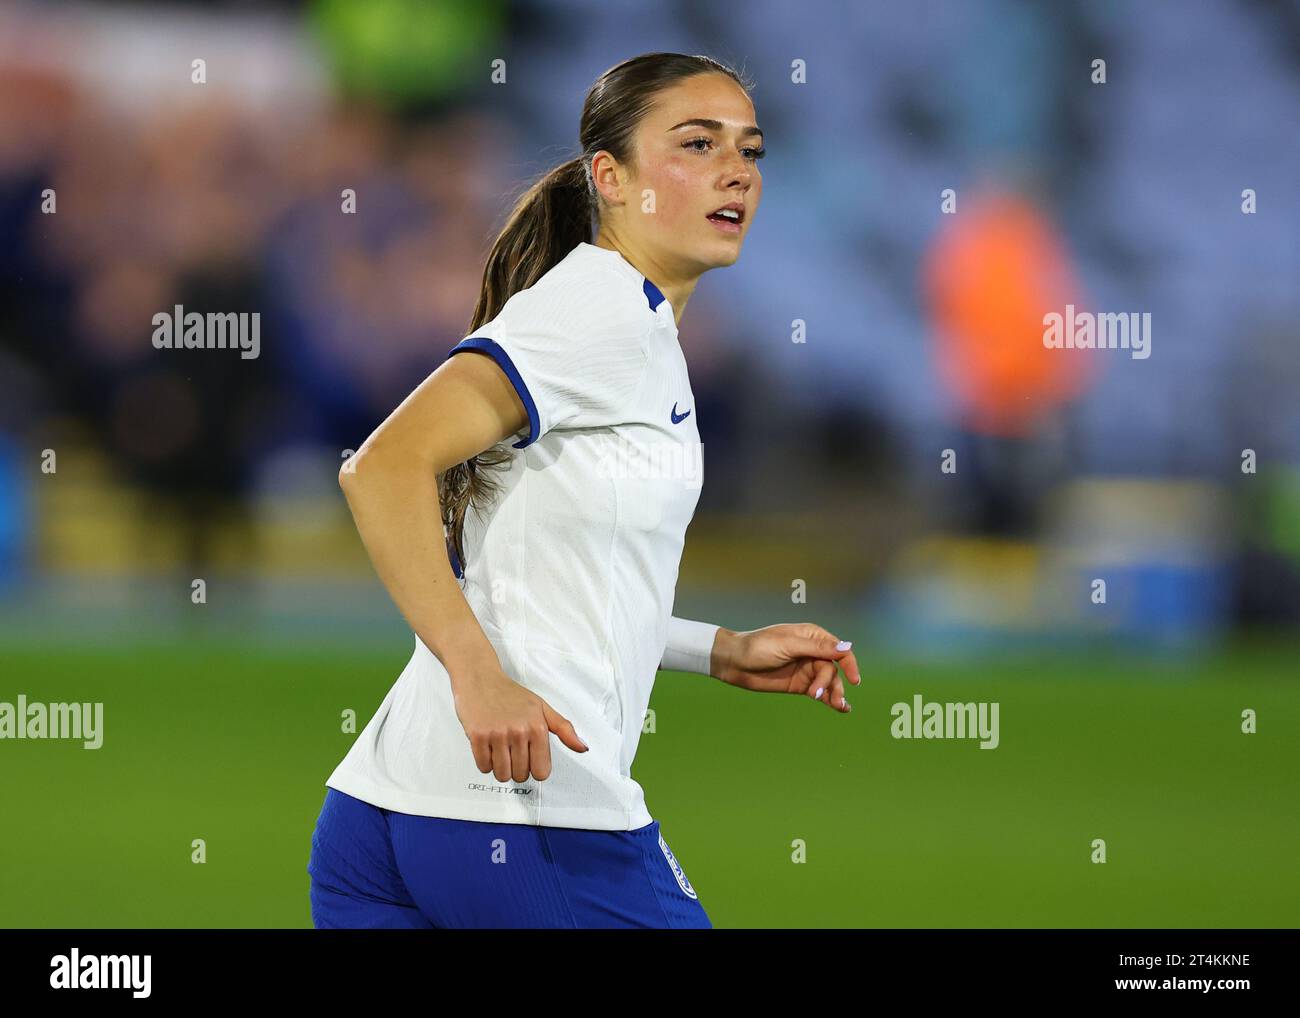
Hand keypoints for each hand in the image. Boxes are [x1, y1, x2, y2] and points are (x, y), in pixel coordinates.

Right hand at [450, 662, 588, 781]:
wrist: (481, 679)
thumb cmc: (510, 694)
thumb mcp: (542, 708)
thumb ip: (564, 729)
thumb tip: (582, 747)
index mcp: (537, 727)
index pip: (541, 771)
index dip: (535, 769)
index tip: (530, 761)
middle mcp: (518, 731)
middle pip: (521, 775)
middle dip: (516, 768)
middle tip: (512, 752)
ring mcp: (497, 734)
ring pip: (502, 774)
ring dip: (500, 768)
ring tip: (500, 751)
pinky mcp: (478, 736)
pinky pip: (483, 767)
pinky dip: (485, 762)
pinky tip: (488, 748)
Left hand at [713, 623, 860, 712]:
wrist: (734, 663)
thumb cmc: (758, 647)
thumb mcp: (788, 645)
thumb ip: (817, 648)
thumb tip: (847, 646)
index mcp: (812, 636)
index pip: (839, 650)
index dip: (849, 664)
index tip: (854, 679)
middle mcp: (813, 652)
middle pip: (832, 669)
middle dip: (831, 683)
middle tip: (818, 694)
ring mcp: (807, 669)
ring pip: (828, 682)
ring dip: (834, 694)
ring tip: (838, 706)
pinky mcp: (800, 685)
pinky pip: (820, 692)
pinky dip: (830, 699)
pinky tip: (840, 708)